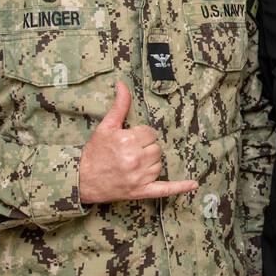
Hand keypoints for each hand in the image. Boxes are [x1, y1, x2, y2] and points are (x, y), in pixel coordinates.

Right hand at [78, 82, 197, 202]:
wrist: (82, 179)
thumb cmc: (94, 152)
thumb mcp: (105, 127)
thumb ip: (119, 106)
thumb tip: (123, 84)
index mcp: (128, 141)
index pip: (150, 133)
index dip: (140, 135)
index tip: (129, 140)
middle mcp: (136, 159)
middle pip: (156, 148)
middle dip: (146, 148)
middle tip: (130, 152)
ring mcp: (140, 177)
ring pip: (159, 164)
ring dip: (151, 163)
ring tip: (134, 164)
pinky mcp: (142, 191)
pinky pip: (165, 189)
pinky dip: (180, 187)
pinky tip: (194, 184)